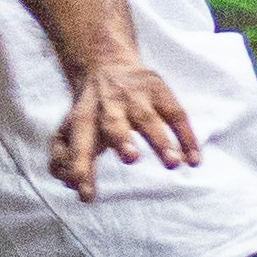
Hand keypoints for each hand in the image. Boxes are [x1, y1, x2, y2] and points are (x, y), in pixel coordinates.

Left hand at [49, 46, 203, 200]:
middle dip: (122, 140)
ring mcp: (136, 96)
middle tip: (131, 158)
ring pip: (148, 119)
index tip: (86, 194)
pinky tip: (194, 160)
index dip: (81, 167)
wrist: (105, 62)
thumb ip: (62, 156)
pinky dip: (187, 137)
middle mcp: (109, 104)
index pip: (79, 144)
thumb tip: (68, 183)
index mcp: (84, 116)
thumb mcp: (68, 126)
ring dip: (161, 141)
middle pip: (113, 123)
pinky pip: (176, 114)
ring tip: (172, 164)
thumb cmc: (89, 110)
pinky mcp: (159, 90)